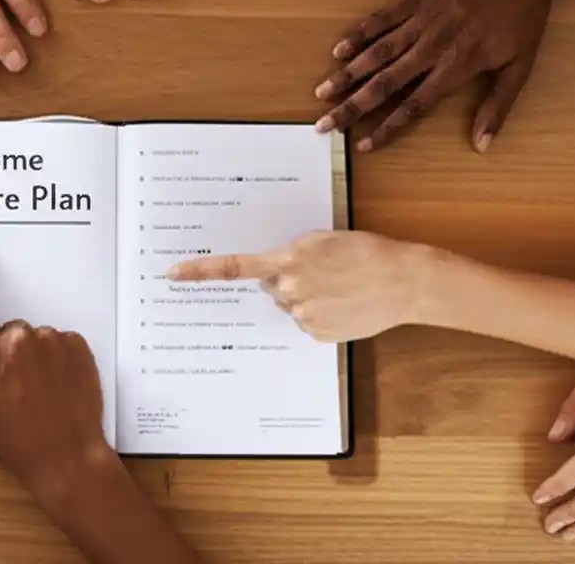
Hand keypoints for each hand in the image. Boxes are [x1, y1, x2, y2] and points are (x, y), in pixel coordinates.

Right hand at [0, 245, 112, 499]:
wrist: (64, 455)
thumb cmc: (15, 437)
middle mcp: (16, 339)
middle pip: (11, 331)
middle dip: (14, 352)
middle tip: (22, 387)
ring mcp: (49, 339)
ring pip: (40, 340)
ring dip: (41, 359)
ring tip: (45, 392)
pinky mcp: (76, 343)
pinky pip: (63, 345)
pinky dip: (63, 361)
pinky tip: (62, 387)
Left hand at [168, 230, 434, 341]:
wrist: (402, 281)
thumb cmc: (367, 253)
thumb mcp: (324, 241)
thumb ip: (293, 255)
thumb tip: (278, 273)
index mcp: (288, 259)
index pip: (234, 267)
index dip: (200, 272)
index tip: (172, 275)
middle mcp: (289, 289)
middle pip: (271, 287)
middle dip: (287, 280)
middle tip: (322, 272)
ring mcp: (302, 314)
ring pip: (290, 305)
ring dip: (307, 297)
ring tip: (340, 288)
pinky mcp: (316, 333)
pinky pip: (307, 322)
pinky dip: (321, 314)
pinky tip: (344, 304)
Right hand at [316, 0, 574, 151]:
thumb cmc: (522, 17)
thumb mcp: (519, 66)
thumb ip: (497, 107)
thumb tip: (482, 145)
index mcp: (457, 67)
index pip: (414, 106)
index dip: (387, 128)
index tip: (363, 144)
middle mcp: (432, 47)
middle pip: (384, 84)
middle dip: (352, 106)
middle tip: (324, 123)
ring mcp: (421, 21)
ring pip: (376, 53)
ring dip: (347, 74)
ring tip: (322, 91)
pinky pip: (381, 20)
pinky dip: (358, 35)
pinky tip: (338, 50)